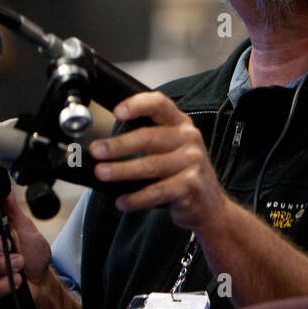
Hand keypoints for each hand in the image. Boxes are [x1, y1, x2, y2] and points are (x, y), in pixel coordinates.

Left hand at [88, 91, 228, 234]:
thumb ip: (147, 137)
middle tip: (97, 151)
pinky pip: (157, 192)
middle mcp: (188, 138)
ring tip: (102, 173)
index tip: (117, 112)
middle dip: (118, 145)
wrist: (210, 204)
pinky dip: (136, 198)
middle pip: (148, 137)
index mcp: (180, 123)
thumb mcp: (171, 147)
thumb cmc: (182, 172)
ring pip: (150, 165)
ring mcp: (192, 162)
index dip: (137, 105)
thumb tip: (106, 143)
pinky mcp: (191, 186)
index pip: (159, 104)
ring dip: (122, 170)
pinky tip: (122, 201)